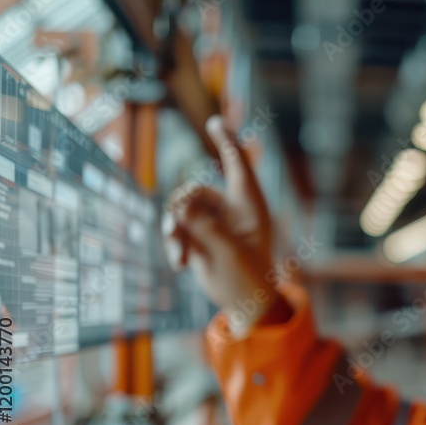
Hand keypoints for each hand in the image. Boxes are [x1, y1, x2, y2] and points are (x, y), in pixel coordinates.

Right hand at [162, 115, 287, 333]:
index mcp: (250, 206)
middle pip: (196, 191)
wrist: (244, 303)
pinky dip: (176, 244)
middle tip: (177, 228)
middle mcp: (231, 209)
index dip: (228, 142)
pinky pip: (177, 229)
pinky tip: (180, 264)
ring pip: (181, 210)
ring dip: (175, 231)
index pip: (238, 166)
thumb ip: (203, 226)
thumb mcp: (227, 251)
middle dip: (182, 209)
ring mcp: (213, 222)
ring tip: (179, 254)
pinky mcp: (199, 237)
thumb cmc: (247, 277)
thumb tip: (178, 206)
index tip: (215, 121)